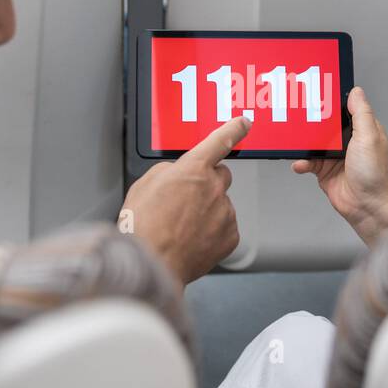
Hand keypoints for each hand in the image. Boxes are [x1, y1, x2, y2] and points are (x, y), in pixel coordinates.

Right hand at [121, 115, 248, 285]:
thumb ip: (168, 171)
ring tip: (181, 227)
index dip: (234, 128)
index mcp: (193, 169)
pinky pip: (225, 227)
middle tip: (185, 201)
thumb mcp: (144, 185)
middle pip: (220, 176)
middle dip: (207, 183)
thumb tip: (177, 175)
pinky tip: (191, 239)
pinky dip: (212, 231)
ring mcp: (225, 212)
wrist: (153, 264)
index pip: (220, 141)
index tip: (244, 122)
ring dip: (206, 211)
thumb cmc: (144, 227)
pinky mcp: (231, 235)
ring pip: (220, 204)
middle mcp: (214, 188)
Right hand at [292, 87, 387, 245]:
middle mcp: (348, 142)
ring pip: (313, 142)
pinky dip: (302, 162)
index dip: (332, 101)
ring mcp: (335, 156)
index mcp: (362, 130)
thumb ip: (361, 113)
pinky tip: (299, 162)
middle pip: (325, 124)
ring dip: (303, 143)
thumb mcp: (369, 137)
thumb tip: (356, 91)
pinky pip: (308, 162)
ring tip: (293, 139)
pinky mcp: (324, 171)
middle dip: (312, 121)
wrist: (366, 206)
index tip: (317, 92)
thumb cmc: (374, 174)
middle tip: (297, 113)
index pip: (345, 109)